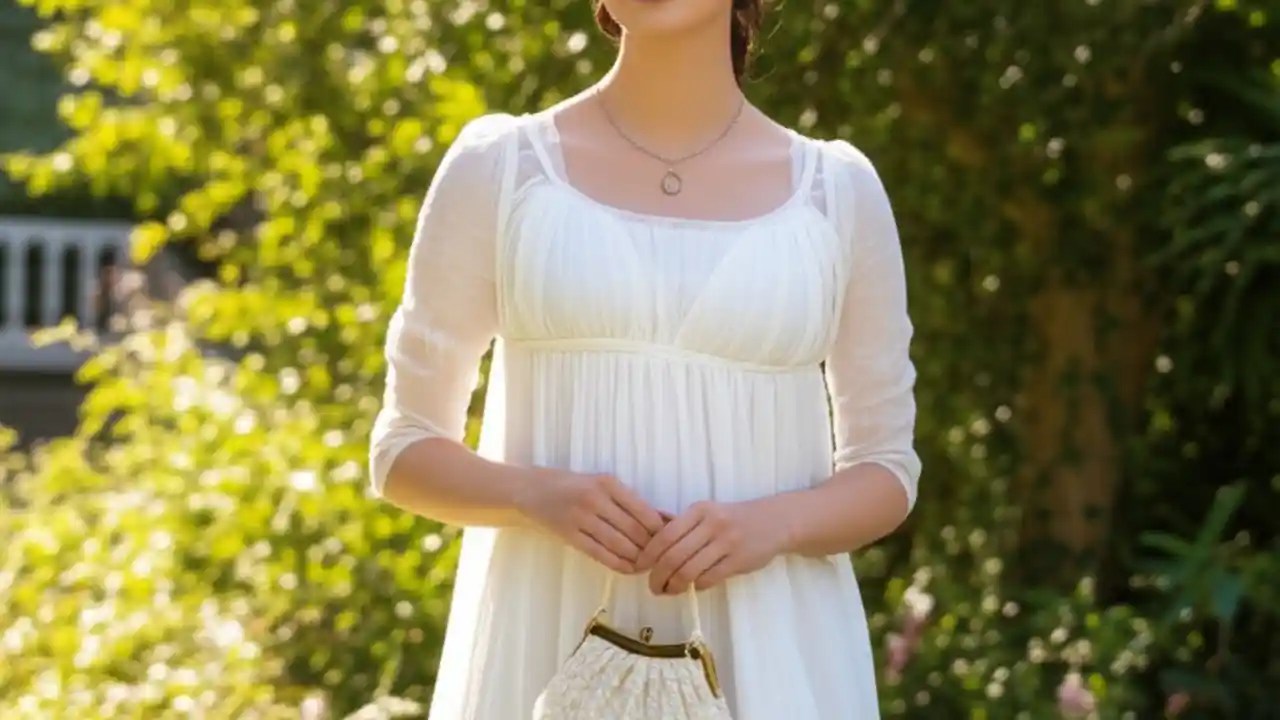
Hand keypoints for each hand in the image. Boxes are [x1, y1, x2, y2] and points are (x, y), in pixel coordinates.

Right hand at [515, 470, 665, 573]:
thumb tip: (665, 518)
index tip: (670, 541)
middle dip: (651, 548)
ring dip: (637, 559)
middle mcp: (596, 499)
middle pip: (634, 531)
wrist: (531, 488)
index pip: (644, 512)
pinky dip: (618, 564)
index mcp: (608, 483)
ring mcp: (581, 518)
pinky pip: (600, 554)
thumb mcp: (602, 483)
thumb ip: (631, 500)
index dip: (660, 531)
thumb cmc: (572, 484)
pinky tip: (628, 569)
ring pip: (619, 545)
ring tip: (647, 565)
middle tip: (662, 559)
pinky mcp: (569, 535)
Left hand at [636, 498, 790, 595]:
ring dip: (674, 585)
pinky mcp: (739, 561)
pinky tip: (692, 587)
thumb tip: (647, 533)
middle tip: (652, 587)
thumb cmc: (734, 518)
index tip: (639, 567)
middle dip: (658, 575)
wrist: (775, 521)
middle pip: (674, 555)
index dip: (648, 554)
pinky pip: (709, 578)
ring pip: (690, 570)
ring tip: (668, 591)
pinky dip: (696, 586)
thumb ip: (679, 523)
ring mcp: (727, 543)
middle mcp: (712, 524)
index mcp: (699, 510)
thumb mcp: (707, 512)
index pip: (665, 535)